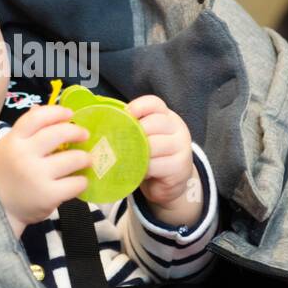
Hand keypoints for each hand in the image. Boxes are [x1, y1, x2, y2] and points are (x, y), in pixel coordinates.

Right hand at [0, 105, 92, 237]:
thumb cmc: (4, 176)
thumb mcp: (6, 148)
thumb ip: (24, 130)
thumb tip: (42, 108)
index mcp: (13, 141)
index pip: (37, 117)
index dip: (57, 112)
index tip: (69, 114)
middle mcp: (24, 155)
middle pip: (58, 134)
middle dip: (76, 132)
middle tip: (84, 135)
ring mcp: (36, 176)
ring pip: (72, 158)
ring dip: (84, 158)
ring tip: (86, 160)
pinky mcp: (48, 195)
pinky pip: (75, 183)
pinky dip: (82, 181)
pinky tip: (79, 181)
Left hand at [125, 95, 201, 229]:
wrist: (168, 184)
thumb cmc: (152, 158)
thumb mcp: (144, 138)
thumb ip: (133, 128)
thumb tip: (106, 123)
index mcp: (168, 117)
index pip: (155, 104)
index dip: (138, 106)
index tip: (125, 114)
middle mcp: (178, 129)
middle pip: (155, 122)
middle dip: (134, 131)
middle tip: (120, 142)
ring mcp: (182, 147)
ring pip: (154, 144)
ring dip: (137, 152)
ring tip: (126, 158)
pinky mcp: (180, 166)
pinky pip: (155, 164)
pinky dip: (142, 168)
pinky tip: (137, 171)